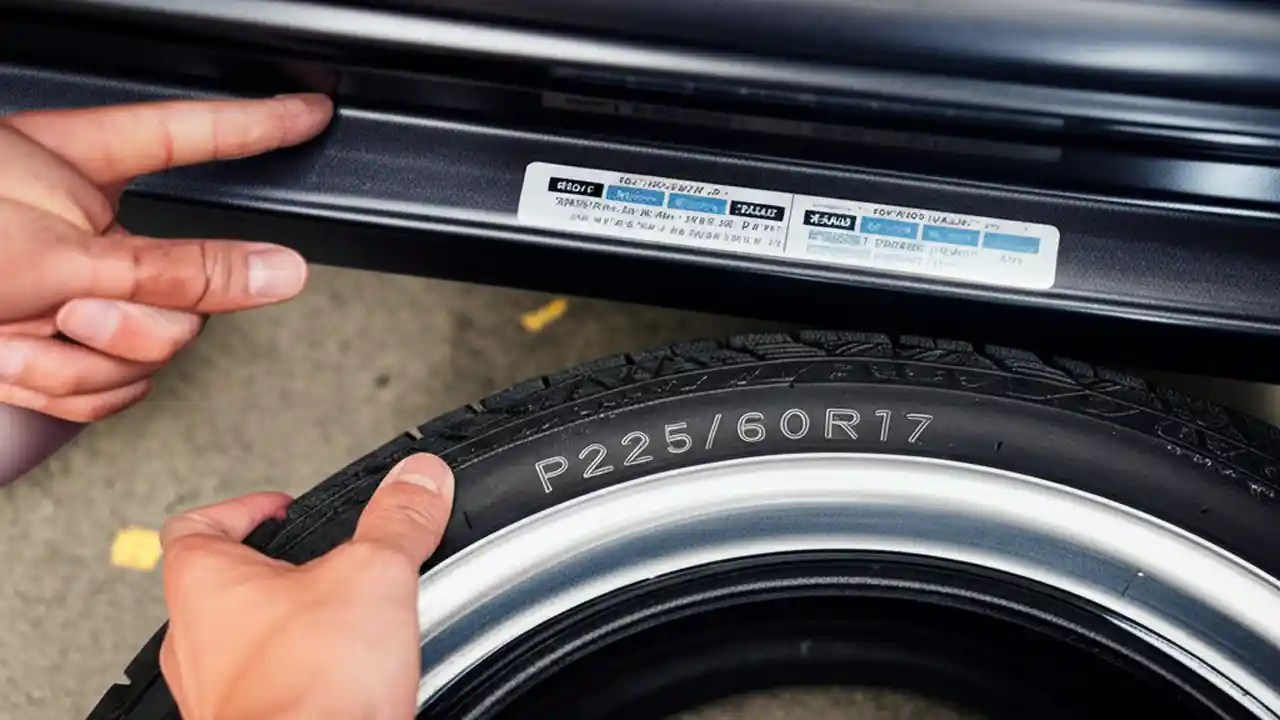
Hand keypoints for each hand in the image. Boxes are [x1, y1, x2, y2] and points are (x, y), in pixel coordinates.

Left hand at [0, 94, 332, 420]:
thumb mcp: (58, 254)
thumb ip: (182, 267)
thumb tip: (281, 270)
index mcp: (82, 166)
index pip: (196, 137)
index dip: (260, 126)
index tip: (312, 113)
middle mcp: (88, 230)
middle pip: (187, 289)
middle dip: (132, 317)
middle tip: (76, 308)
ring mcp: (72, 293)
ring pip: (149, 352)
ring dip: (84, 360)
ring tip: (20, 335)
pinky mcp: (53, 348)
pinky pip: (107, 390)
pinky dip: (60, 387)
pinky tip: (14, 362)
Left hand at [160, 453, 455, 719]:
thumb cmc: (307, 688)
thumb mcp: (373, 573)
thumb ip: (398, 520)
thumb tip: (418, 479)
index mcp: (204, 585)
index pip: (198, 525)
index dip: (243, 509)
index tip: (279, 508)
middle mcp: (195, 643)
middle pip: (220, 588)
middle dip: (274, 573)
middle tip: (313, 564)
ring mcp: (216, 696)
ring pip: (242, 646)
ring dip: (286, 630)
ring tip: (335, 622)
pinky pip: (268, 691)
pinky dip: (301, 678)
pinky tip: (343, 679)